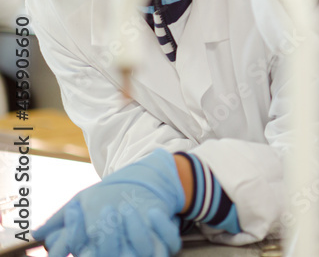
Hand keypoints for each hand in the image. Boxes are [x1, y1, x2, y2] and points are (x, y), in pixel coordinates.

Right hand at [34, 149, 184, 256]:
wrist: (147, 179)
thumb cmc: (109, 195)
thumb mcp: (85, 202)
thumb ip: (63, 219)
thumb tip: (37, 231)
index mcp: (101, 250)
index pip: (89, 254)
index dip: (79, 237)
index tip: (77, 211)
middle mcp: (124, 253)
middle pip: (114, 255)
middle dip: (110, 236)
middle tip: (108, 209)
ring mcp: (148, 249)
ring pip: (145, 252)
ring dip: (136, 230)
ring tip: (127, 208)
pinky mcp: (167, 241)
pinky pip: (170, 244)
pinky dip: (163, 228)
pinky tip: (154, 211)